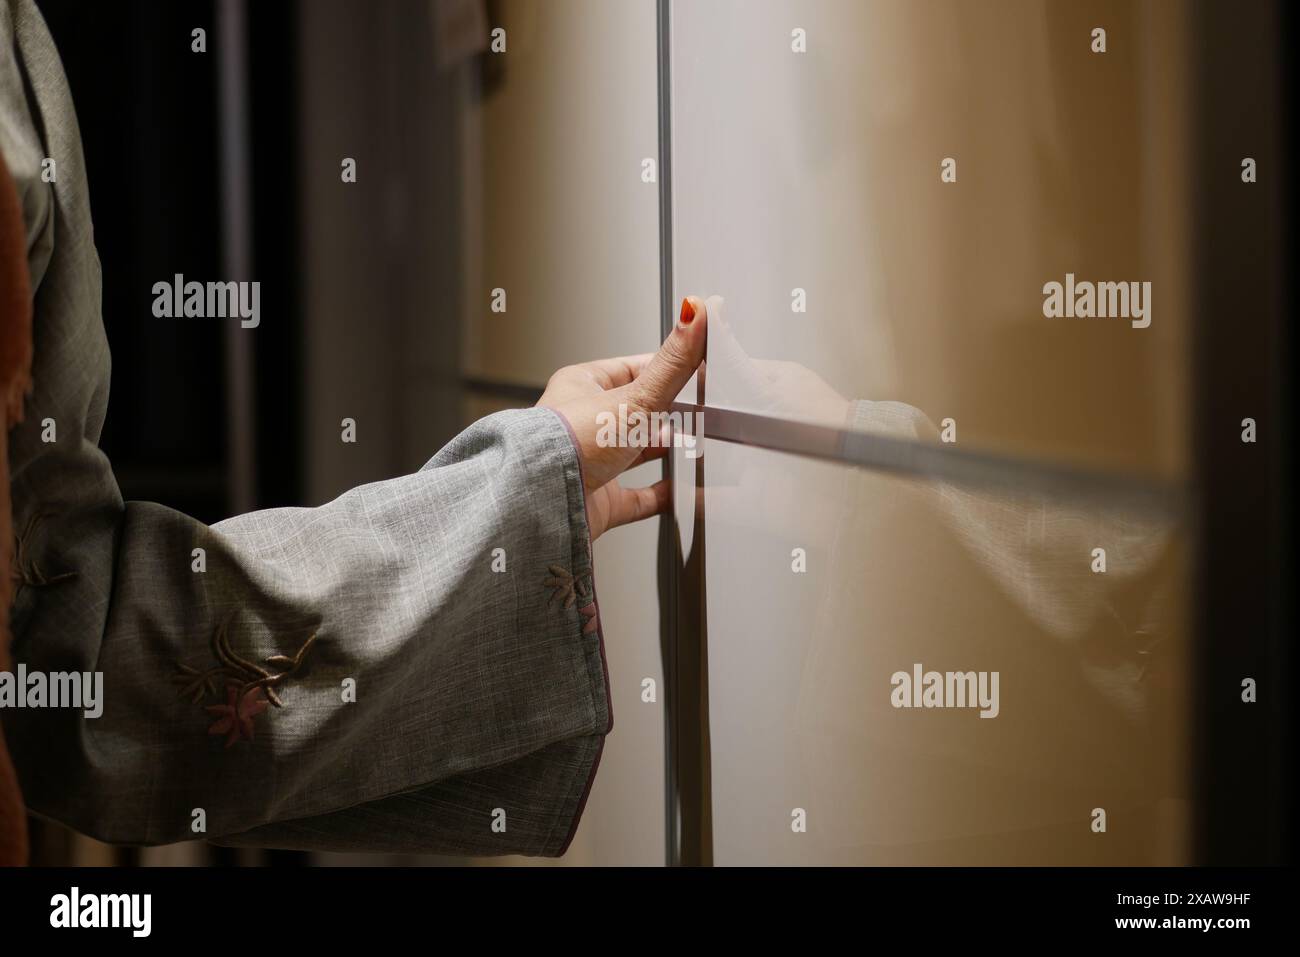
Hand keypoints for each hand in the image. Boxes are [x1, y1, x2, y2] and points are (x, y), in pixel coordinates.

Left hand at [538, 296, 707, 539]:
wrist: (545, 501)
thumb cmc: (567, 444)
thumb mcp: (633, 397)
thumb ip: (672, 364)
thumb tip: (694, 313)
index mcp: (583, 387)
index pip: (635, 369)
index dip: (669, 370)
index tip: (700, 370)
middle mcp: (585, 425)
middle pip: (639, 412)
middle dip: (671, 414)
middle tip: (702, 411)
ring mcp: (593, 464)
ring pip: (639, 452)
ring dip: (667, 451)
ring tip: (697, 447)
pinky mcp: (600, 500)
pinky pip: (641, 496)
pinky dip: (665, 493)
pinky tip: (685, 491)